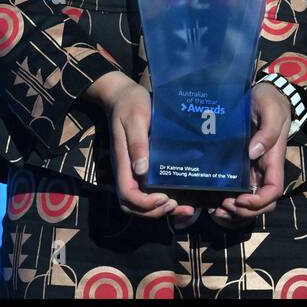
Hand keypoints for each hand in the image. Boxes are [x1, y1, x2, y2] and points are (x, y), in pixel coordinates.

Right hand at [86, 73, 197, 220]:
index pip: (127, 195)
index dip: (145, 204)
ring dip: (159, 209)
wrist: (123, 94)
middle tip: (177, 205)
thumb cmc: (130, 104)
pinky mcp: (141, 166)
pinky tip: (179, 194)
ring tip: (183, 206)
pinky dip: (161, 199)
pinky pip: (147, 190)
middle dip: (154, 212)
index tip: (164, 197)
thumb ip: (138, 144)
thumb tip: (141, 171)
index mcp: (122, 162)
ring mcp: (132, 170)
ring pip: (140, 202)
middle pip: (132, 206)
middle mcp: (126, 170)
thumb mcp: (136, 119)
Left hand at [209, 81, 289, 227]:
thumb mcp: (271, 111)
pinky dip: (225, 201)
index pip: (272, 191)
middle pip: (260, 204)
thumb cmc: (268, 101)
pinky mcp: (238, 166)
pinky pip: (235, 191)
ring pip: (247, 202)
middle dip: (243, 212)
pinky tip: (210, 201)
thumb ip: (267, 131)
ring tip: (214, 209)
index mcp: (272, 160)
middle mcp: (262, 169)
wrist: (261, 93)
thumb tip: (254, 153)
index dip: (258, 202)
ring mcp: (250, 169)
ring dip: (233, 212)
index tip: (240, 199)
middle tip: (222, 206)